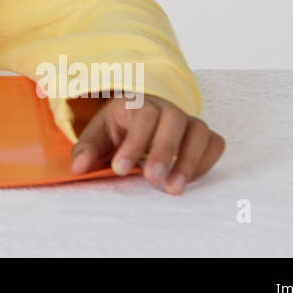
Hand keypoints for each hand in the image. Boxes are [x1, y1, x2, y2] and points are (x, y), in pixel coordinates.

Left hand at [69, 93, 225, 193]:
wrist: (138, 116)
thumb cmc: (118, 127)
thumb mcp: (98, 135)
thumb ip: (87, 150)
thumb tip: (78, 168)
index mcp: (138, 103)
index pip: (142, 116)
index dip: (133, 143)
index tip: (120, 169)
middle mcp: (166, 108)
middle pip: (173, 120)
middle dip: (163, 151)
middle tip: (152, 180)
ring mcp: (188, 121)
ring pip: (199, 132)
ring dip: (189, 161)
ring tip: (173, 189)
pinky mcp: (203, 135)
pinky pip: (214, 143)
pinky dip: (205, 161)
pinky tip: (188, 180)